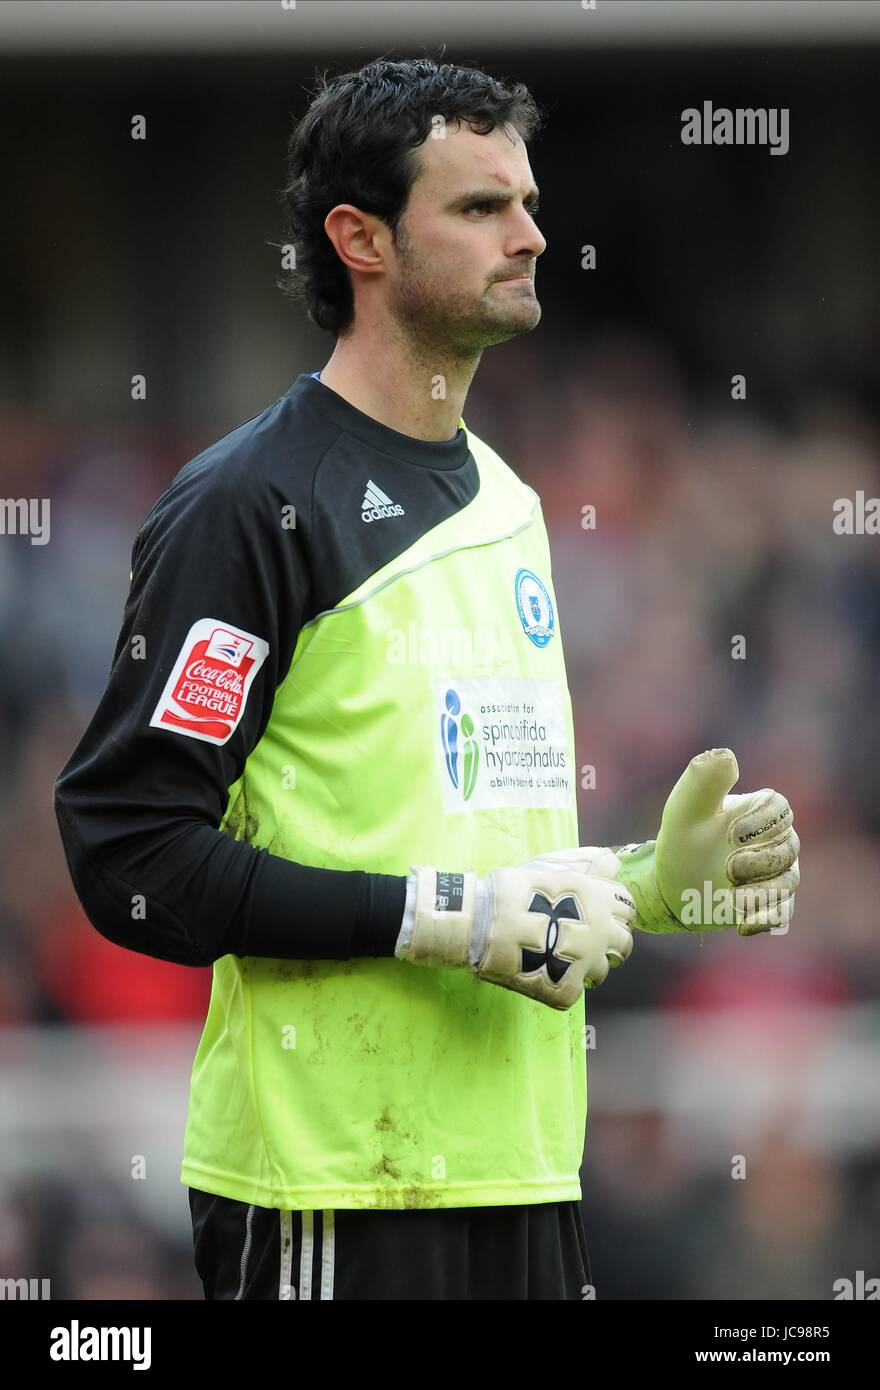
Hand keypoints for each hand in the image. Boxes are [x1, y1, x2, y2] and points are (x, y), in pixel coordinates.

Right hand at [396, 851, 635, 1009]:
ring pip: (603, 971)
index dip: (614, 913)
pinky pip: (574, 990)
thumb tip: (613, 863)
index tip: (600, 916)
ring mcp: (586, 963)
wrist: (482, 921)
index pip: (628, 909)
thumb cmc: (512, 889)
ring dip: (588, 966)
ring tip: (563, 959)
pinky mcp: (568, 989)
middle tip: (585, 941)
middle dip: (609, 943)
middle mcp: (601, 931)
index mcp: (598, 898)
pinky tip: (543, 973)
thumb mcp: (552, 868)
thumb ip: (586, 867)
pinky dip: (561, 984)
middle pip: (625, 943)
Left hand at [616, 748, 799, 935]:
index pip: (780, 809)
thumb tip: (726, 755)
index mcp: (757, 812)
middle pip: (788, 847)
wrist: (669, 884)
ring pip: (787, 881)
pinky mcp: (768, 905)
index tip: (730, 833)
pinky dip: (765, 918)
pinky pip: (781, 913)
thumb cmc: (681, 838)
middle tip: (727, 867)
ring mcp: (773, 875)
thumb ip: (702, 780)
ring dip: (762, 891)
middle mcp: (773, 842)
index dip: (762, 821)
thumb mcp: (684, 808)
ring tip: (731, 898)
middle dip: (760, 859)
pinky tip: (741, 923)